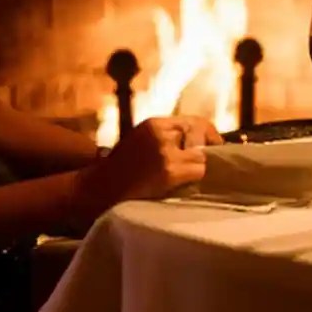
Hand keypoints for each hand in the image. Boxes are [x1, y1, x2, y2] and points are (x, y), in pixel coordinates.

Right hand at [69, 117, 223, 224]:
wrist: (96, 189)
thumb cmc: (121, 170)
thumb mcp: (143, 142)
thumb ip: (169, 139)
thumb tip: (204, 145)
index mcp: (154, 124)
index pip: (195, 122)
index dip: (210, 134)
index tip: (215, 146)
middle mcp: (161, 133)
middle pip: (201, 137)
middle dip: (209, 151)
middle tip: (211, 164)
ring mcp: (165, 152)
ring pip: (202, 157)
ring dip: (200, 169)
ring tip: (193, 177)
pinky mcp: (169, 171)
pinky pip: (198, 172)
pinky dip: (196, 179)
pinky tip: (187, 185)